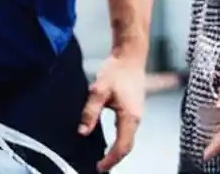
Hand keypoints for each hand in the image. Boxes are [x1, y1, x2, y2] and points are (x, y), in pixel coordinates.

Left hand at [78, 54, 144, 171]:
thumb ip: (90, 112)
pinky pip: (127, 131)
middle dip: (114, 159)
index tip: (98, 167)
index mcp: (129, 117)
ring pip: (128, 139)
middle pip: (127, 146)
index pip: (122, 146)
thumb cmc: (116, 70)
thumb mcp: (98, 90)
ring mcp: (137, 114)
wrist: (130, 56)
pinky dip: (119, 141)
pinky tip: (109, 142)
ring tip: (103, 159)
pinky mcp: (134, 110)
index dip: (110, 160)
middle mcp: (136, 118)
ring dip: (117, 151)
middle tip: (99, 167)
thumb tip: (82, 132)